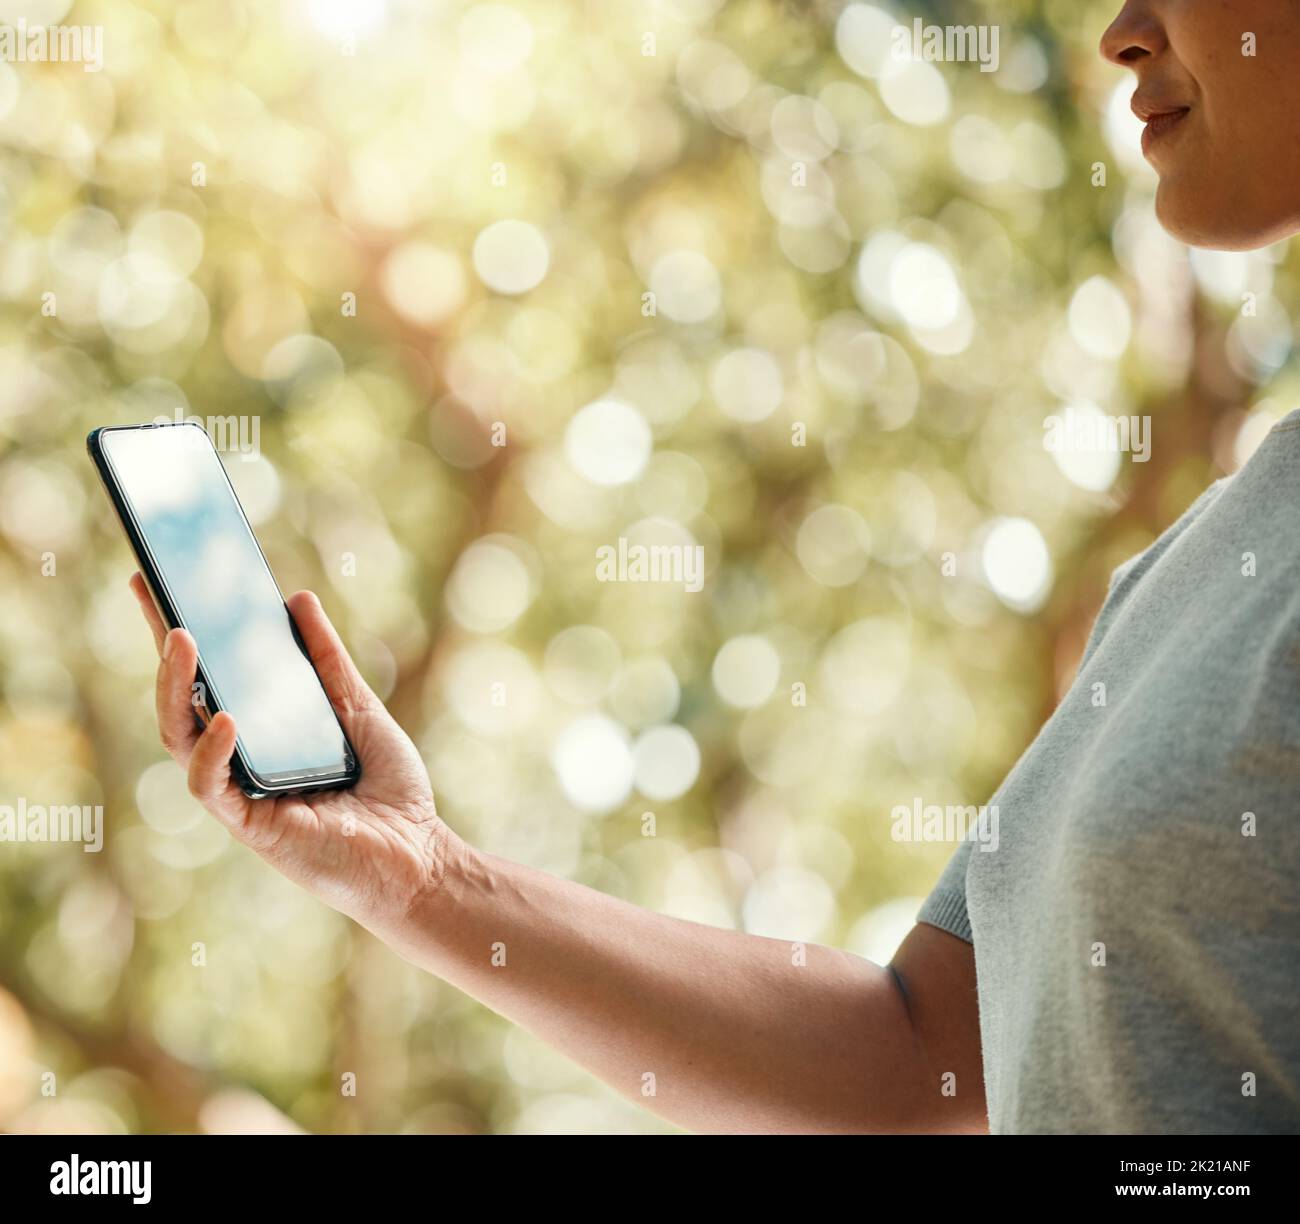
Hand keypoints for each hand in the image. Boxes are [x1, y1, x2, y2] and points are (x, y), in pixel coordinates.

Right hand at [129, 573, 450, 936]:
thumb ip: (326, 663)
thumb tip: (295, 598)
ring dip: (175, 687)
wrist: (420, 856)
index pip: (209, 678)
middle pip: (181, 701)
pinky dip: (212, 750)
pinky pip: (213, 787)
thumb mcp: (359, 710)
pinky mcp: (252, 827)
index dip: (180, 633)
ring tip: (182, 636)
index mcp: (260, 735)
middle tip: (153, 592)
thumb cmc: (391, 792)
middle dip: (162, 647)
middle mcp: (240, 762)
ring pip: (181, 739)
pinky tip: (225, 716)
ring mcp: (240, 794)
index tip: (159, 579)